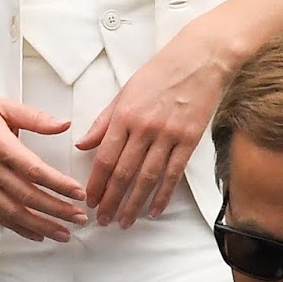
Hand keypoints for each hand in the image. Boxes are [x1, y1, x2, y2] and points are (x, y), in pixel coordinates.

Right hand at [0, 75, 88, 242]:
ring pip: (13, 212)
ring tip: (63, 234)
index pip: (35, 171)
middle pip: (28, 196)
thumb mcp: (3, 105)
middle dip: (57, 210)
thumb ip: (35, 117)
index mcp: (0, 145)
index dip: (59, 185)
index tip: (79, 193)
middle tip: (80, 219)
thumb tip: (64, 124)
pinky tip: (35, 233)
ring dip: (40, 225)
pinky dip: (17, 227)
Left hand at [77, 24, 230, 227]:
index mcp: (125, 115)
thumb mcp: (125, 92)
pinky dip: (163, 195)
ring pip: (147, 178)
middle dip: (110, 200)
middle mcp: (144, 128)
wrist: (199, 59)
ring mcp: (168, 135)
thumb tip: (83, 144)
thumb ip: (103, 121)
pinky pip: (173, 174)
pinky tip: (154, 210)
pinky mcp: (189, 140)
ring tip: (124, 222)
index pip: (105, 157)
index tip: (90, 200)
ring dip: (133, 204)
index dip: (96, 183)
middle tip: (102, 220)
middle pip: (123, 173)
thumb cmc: (160, 72)